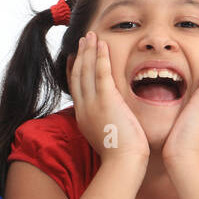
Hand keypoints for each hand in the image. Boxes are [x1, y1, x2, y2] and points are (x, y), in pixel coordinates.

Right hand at [69, 31, 147, 164]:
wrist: (123, 163)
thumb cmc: (122, 155)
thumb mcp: (107, 137)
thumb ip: (106, 123)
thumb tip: (111, 119)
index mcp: (83, 117)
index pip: (76, 88)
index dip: (75, 70)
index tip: (76, 57)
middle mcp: (84, 108)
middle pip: (77, 75)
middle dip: (80, 55)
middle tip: (83, 39)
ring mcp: (93, 104)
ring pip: (86, 71)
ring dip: (88, 51)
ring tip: (91, 35)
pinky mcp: (106, 101)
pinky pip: (100, 73)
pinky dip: (100, 56)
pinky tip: (102, 44)